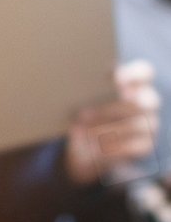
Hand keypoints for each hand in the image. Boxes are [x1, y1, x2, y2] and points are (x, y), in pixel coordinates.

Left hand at [66, 59, 159, 184]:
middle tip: (81, 115)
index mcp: (135, 84)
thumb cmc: (84, 114)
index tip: (116, 81)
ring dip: (104, 130)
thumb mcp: (82, 103)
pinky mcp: (145, 145)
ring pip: (134, 126)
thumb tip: (72, 90)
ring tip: (80, 132)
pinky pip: (131, 147)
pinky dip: (110, 148)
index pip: (144, 73)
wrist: (84, 147)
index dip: (133, 76)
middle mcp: (147, 102)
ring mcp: (149, 124)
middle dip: (107, 110)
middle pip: (137, 103)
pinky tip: (93, 147)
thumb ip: (85, 93)